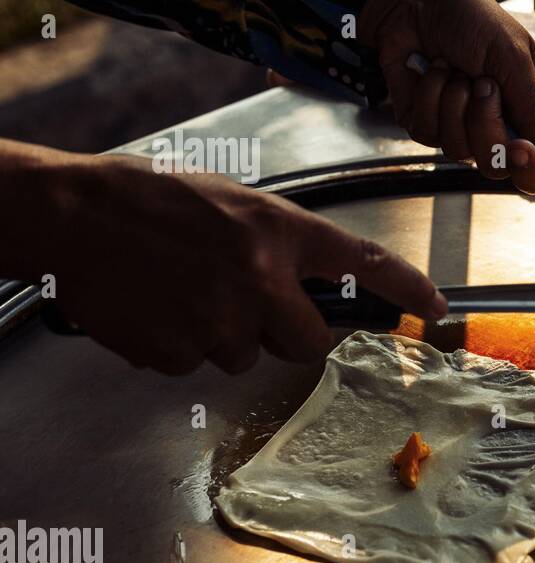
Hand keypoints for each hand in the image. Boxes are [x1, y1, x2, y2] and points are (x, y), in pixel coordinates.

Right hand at [7, 145, 444, 374]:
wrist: (71, 215)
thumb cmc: (147, 198)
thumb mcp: (232, 201)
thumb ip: (276, 242)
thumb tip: (307, 284)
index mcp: (277, 231)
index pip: (364, 264)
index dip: (408, 290)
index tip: (436, 307)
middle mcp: (259, 280)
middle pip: (308, 342)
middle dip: (288, 332)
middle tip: (251, 304)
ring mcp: (219, 321)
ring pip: (246, 355)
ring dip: (225, 335)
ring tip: (183, 291)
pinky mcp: (178, 351)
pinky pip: (196, 365)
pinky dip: (181, 345)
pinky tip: (157, 307)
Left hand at [358, 0, 534, 194]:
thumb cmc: (472, 18)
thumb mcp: (513, 56)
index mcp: (531, 114)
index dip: (532, 169)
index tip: (519, 147)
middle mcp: (498, 126)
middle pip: (496, 166)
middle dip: (485, 123)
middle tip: (482, 83)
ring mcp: (460, 128)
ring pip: (458, 150)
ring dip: (453, 101)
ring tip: (455, 69)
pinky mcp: (426, 124)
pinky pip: (427, 133)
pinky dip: (428, 96)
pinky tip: (432, 70)